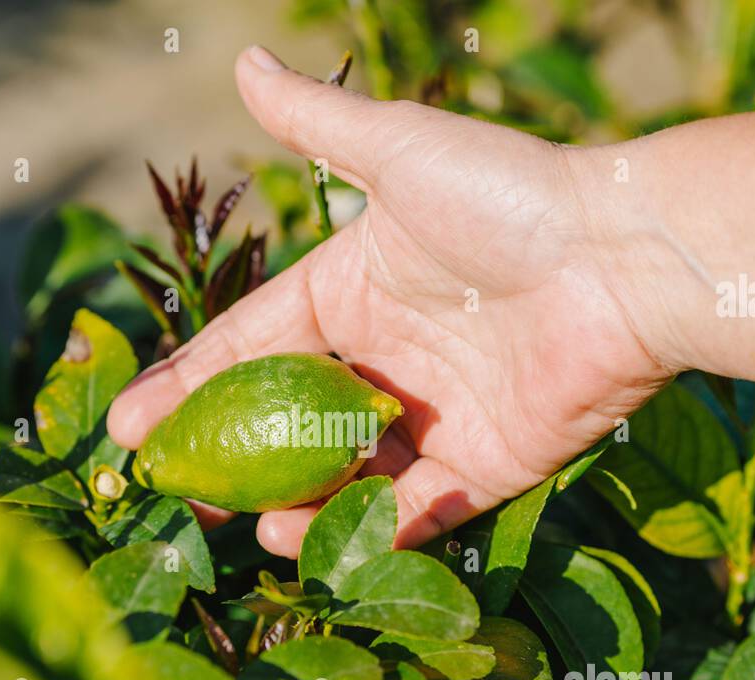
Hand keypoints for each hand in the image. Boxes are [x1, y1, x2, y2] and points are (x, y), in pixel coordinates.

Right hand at [107, 45, 672, 557]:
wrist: (625, 260)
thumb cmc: (510, 198)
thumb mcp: (400, 152)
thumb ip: (318, 123)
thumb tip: (244, 60)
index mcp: (354, 292)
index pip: (251, 345)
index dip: (189, 383)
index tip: (129, 426)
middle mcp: (388, 361)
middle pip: (289, 423)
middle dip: (230, 462)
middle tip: (179, 495)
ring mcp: (436, 419)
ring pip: (345, 478)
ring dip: (293, 507)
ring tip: (256, 525)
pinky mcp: (487, 468)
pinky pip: (416, 511)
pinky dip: (369, 532)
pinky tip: (316, 543)